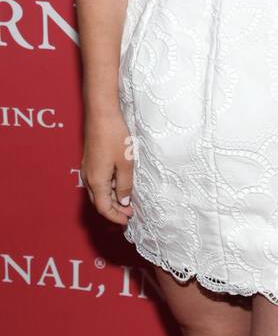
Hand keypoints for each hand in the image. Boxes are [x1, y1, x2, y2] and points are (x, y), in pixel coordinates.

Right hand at [81, 107, 135, 224]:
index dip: (116, 217)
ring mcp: (88, 169)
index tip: (128, 220)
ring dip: (112, 199)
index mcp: (96, 181)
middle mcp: (89, 178)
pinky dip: (109, 188)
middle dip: (114, 210)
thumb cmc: (115, 137)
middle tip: (130, 213)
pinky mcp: (91, 162)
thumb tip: (124, 202)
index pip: (104, 208)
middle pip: (100, 202)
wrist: (101, 114)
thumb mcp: (125, 163)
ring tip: (128, 201)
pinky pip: (98, 182)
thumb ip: (125, 185)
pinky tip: (120, 184)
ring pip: (98, 193)